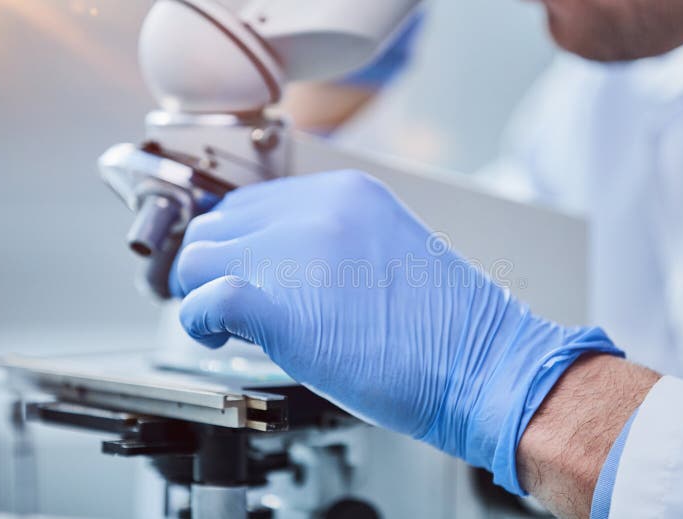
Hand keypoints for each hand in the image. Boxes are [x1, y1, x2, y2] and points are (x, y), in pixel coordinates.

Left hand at [171, 170, 621, 493]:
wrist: (484, 366)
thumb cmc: (446, 325)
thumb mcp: (385, 252)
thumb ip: (328, 243)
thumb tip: (274, 265)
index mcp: (346, 193)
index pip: (251, 203)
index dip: (235, 243)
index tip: (235, 269)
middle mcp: (318, 211)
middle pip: (218, 224)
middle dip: (211, 264)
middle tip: (221, 300)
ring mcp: (299, 255)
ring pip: (199, 255)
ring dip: (198, 290)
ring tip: (223, 324)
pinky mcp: (285, 308)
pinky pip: (207, 298)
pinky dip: (198, 319)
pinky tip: (216, 337)